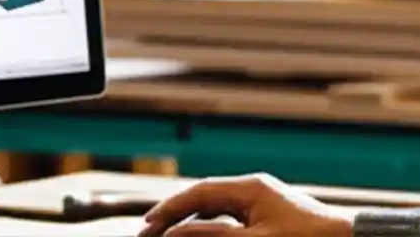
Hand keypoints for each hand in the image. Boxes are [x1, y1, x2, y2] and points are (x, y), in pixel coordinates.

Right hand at [137, 173, 354, 236]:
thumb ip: (213, 235)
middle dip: (176, 216)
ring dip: (193, 222)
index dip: (169, 208)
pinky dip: (213, 227)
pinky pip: (233, 219)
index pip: (198, 192)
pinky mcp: (272, 218)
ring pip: (218, 209)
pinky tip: (203, 236)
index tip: (147, 226)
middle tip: (150, 233)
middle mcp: (255, 190)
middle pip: (205, 198)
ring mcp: (264, 203)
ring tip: (170, 236)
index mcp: (250, 188)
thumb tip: (178, 231)